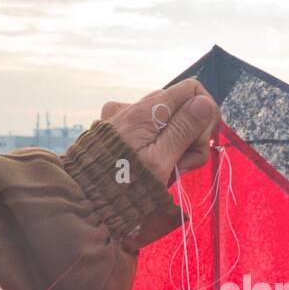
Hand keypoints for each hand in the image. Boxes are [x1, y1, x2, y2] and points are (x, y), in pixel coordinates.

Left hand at [100, 79, 219, 184]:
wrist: (83, 199)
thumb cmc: (121, 185)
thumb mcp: (159, 161)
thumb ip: (183, 130)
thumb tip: (206, 102)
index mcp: (149, 109)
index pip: (193, 90)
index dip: (204, 115)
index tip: (199, 145)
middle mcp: (136, 106)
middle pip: (182, 109)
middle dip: (190, 138)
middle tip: (180, 168)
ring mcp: (125, 117)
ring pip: (168, 123)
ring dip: (175, 147)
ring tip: (165, 174)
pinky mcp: (118, 130)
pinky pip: (150, 131)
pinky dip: (157, 147)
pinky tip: (150, 167)